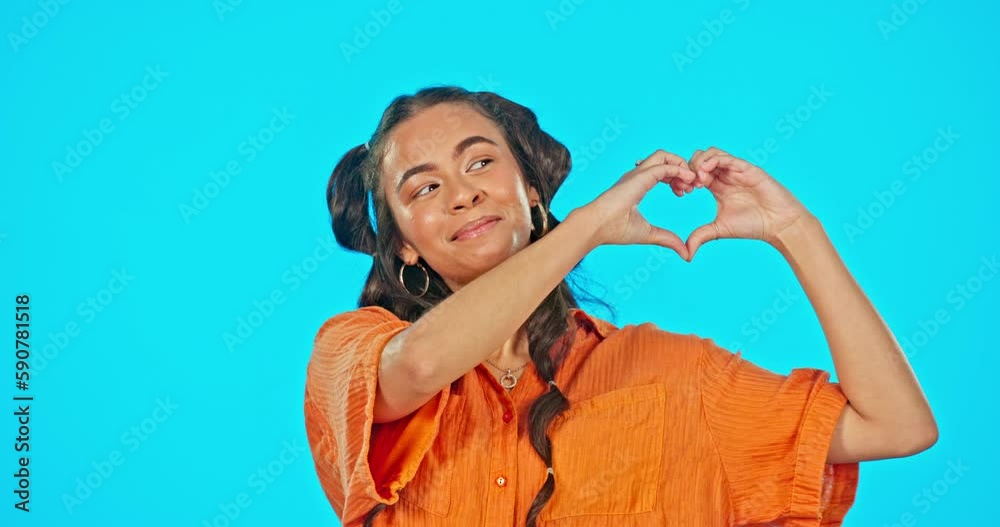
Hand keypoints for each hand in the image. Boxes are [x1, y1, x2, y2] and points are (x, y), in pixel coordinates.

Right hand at [574, 151, 699, 259]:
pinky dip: (679, 169)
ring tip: (691, 181)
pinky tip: (687, 180)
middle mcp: (638, 176)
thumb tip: (686, 253)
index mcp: (637, 185)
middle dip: (682, 169)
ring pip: (664, 156)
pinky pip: (664, 165)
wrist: (597, 227)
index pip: (661, 171)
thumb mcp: (649, 233)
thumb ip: (668, 239)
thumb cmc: (615, 230)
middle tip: (692, 187)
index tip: (685, 193)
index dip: (676, 178)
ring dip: (681, 165)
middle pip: (664, 159)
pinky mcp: (640, 176)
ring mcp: (638, 174)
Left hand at [655, 147, 810, 259]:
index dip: (685, 179)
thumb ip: (700, 236)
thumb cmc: (753, 226)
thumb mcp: (719, 230)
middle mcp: (725, 175)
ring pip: (712, 154)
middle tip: (688, 186)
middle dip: (689, 169)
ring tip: (697, 180)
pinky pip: (727, 158)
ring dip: (699, 163)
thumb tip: (685, 254)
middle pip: (700, 158)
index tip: (681, 192)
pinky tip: (706, 175)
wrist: (778, 225)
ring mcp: (736, 170)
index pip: (695, 172)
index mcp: (717, 186)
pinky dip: (713, 162)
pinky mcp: (747, 169)